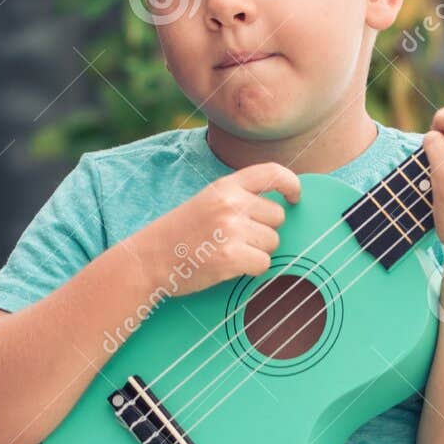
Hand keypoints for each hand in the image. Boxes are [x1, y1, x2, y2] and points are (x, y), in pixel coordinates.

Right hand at [143, 162, 301, 296]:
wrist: (148, 260)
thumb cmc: (179, 235)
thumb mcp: (206, 202)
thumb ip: (238, 199)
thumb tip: (278, 206)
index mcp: (225, 186)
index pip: (272, 173)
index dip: (291, 184)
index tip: (295, 197)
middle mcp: (231, 203)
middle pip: (277, 217)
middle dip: (265, 231)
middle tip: (237, 239)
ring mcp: (231, 229)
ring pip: (272, 242)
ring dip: (257, 251)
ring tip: (228, 252)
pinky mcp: (231, 256)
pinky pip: (263, 263)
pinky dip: (250, 269)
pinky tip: (228, 266)